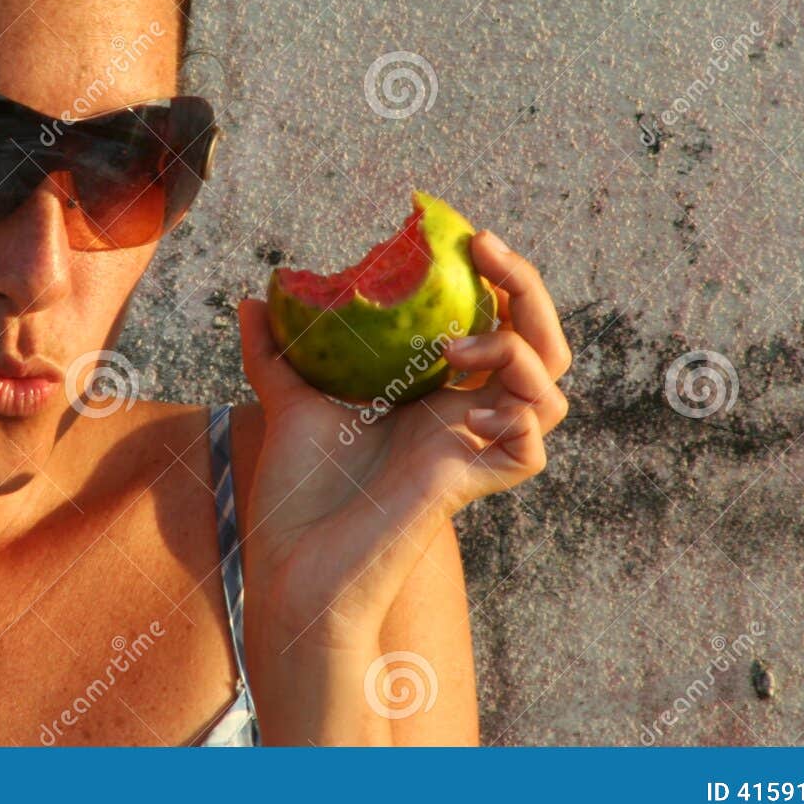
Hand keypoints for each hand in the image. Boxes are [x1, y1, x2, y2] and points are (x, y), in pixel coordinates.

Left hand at [235, 229, 570, 654]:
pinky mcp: (471, 486)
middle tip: (486, 250)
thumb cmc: (296, 495)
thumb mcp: (287, 403)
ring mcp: (474, 453)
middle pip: (543, 348)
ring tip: (452, 348)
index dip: (501, 280)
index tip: (468, 238)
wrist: (292, 564)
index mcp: (437, 397)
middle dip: (528, 292)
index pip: (500, 328)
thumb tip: (253, 299)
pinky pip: (530, 446)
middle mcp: (465, 420)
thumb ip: (277, 351)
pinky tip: (467, 412)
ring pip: (550, 392)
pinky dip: (513, 416)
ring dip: (516, 351)